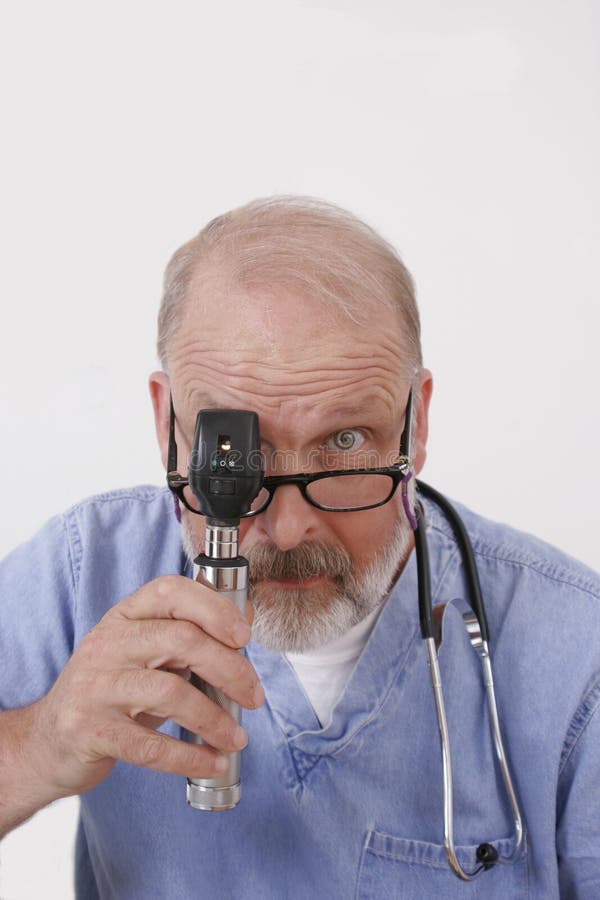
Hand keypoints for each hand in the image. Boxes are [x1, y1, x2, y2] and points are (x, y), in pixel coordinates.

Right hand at [30, 575, 263, 797]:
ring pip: (169, 693)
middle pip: (181, 640)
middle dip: (229, 669)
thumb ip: (192, 633)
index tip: (244, 637)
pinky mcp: (89, 730)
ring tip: (235, 736)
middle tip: (253, 696)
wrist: (47, 741)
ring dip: (213, 719)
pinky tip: (212, 762)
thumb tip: (247, 614)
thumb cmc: (112, 690)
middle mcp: (107, 643)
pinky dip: (188, 756)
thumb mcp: (147, 651)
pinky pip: (149, 745)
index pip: (170, 592)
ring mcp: (95, 686)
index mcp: (125, 616)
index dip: (214, 608)